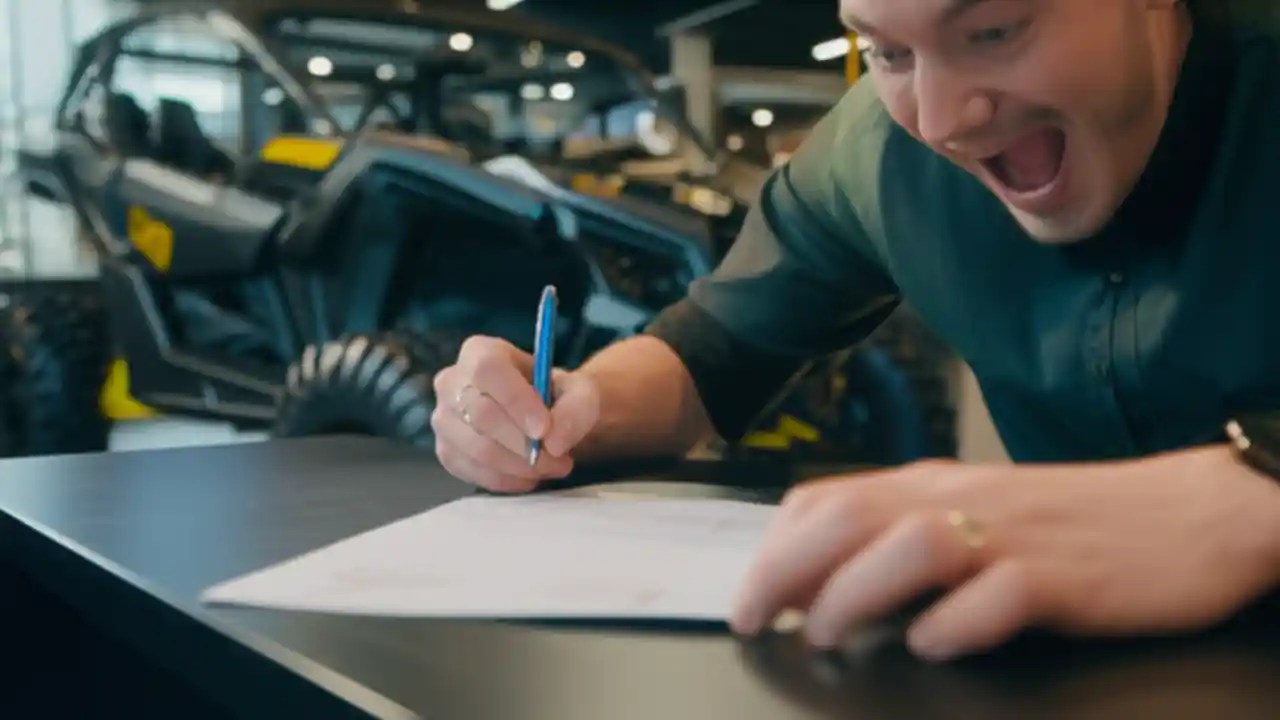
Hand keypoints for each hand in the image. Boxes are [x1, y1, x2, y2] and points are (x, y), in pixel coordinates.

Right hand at [431, 335, 599, 492]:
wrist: (540, 418)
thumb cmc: (555, 396)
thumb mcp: (579, 392)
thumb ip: (576, 408)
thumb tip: (554, 441)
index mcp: (480, 351)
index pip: (488, 370)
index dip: (516, 401)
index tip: (545, 429)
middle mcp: (452, 381)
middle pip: (481, 415)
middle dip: (524, 444)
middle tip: (559, 458)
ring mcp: (443, 418)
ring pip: (477, 448)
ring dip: (520, 466)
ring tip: (552, 467)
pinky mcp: (446, 451)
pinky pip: (472, 472)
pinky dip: (507, 480)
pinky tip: (529, 476)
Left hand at [730, 446, 1279, 660]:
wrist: (1190, 511)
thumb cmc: (1075, 520)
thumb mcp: (976, 512)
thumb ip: (905, 533)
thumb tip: (826, 581)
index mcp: (935, 483)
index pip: (830, 498)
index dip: (774, 547)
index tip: (748, 595)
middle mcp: (963, 500)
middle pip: (852, 516)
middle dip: (786, 568)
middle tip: (756, 619)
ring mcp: (1015, 535)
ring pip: (913, 544)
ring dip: (857, 591)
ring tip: (828, 634)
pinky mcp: (1067, 575)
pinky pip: (1002, 593)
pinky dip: (958, 622)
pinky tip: (935, 645)